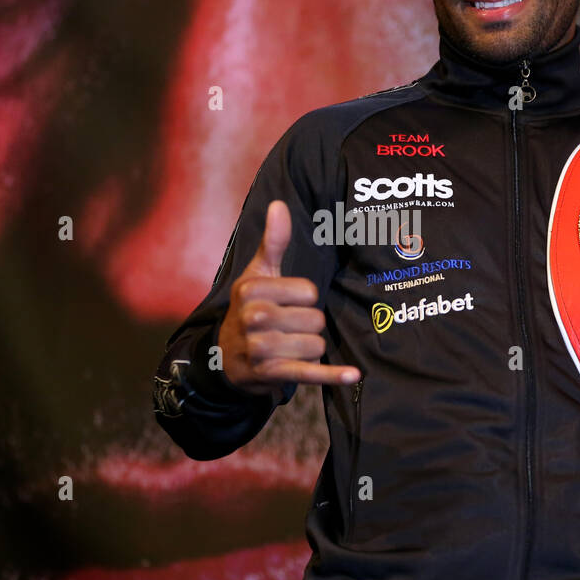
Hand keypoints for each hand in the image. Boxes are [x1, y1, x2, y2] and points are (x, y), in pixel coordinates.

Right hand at [217, 200, 360, 391]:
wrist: (226, 357)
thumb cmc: (250, 309)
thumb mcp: (258, 275)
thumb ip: (274, 242)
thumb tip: (279, 204)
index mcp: (252, 290)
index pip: (309, 292)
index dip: (304, 299)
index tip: (286, 304)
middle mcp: (253, 318)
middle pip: (315, 319)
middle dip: (308, 326)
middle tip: (286, 328)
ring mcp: (261, 348)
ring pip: (316, 345)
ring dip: (310, 349)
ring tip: (287, 347)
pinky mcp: (271, 374)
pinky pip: (310, 373)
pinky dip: (332, 375)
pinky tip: (353, 374)